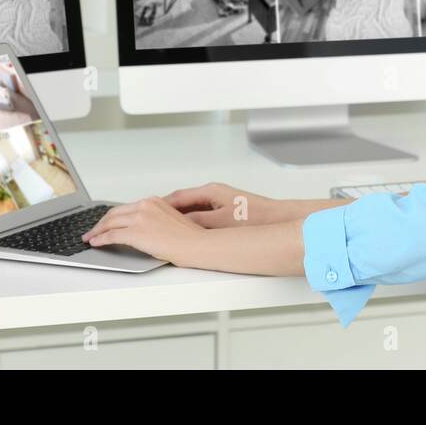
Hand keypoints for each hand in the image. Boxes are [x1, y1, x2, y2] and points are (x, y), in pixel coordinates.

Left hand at [82, 198, 205, 265]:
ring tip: (90, 237)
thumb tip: (141, 229)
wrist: (195, 245)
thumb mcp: (170, 220)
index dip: (111, 217)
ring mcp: (139, 218)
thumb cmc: (189, 237)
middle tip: (93, 231)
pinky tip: (95, 243)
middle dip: (101, 223)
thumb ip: (154, 219)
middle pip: (114, 213)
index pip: (125, 208)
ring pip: (110, 223)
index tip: (105, 222)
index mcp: (153, 201)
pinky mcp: (135, 232)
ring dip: (97, 231)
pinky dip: (100, 239)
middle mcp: (145, 206)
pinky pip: (111, 235)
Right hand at [161, 183, 284, 227]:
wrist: (279, 219)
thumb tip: (179, 224)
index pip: (178, 197)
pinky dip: (192, 222)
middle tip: (151, 222)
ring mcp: (220, 201)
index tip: (146, 212)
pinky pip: (202, 215)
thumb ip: (198, 222)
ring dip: (179, 218)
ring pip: (192, 209)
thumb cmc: (256, 217)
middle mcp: (214, 193)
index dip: (160, 206)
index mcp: (210, 191)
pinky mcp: (226, 211)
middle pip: (183, 202)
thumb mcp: (220, 223)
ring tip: (165, 229)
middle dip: (166, 212)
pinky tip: (189, 233)